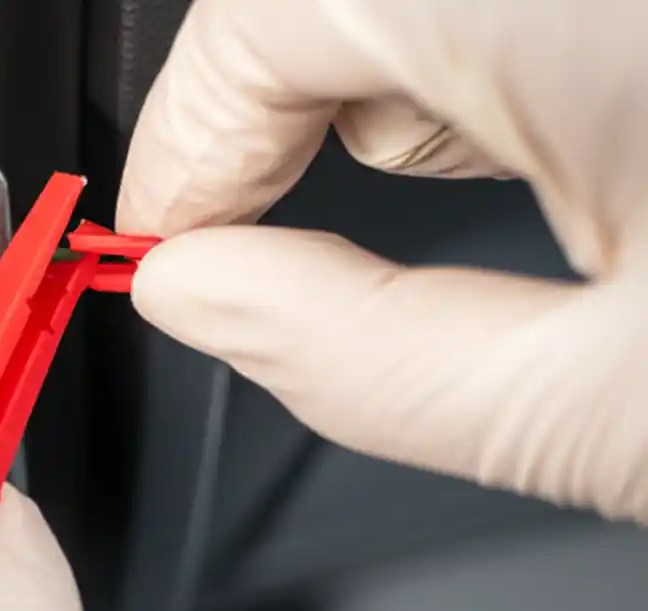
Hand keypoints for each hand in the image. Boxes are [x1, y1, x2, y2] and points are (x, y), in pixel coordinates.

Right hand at [119, 0, 647, 522]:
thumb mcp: (621, 411)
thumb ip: (375, 358)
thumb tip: (198, 300)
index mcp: (586, 27)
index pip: (274, 16)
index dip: (184, 133)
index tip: (167, 237)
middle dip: (274, 115)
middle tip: (259, 240)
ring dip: (387, 81)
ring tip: (459, 200)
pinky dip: (473, 54)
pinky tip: (541, 139)